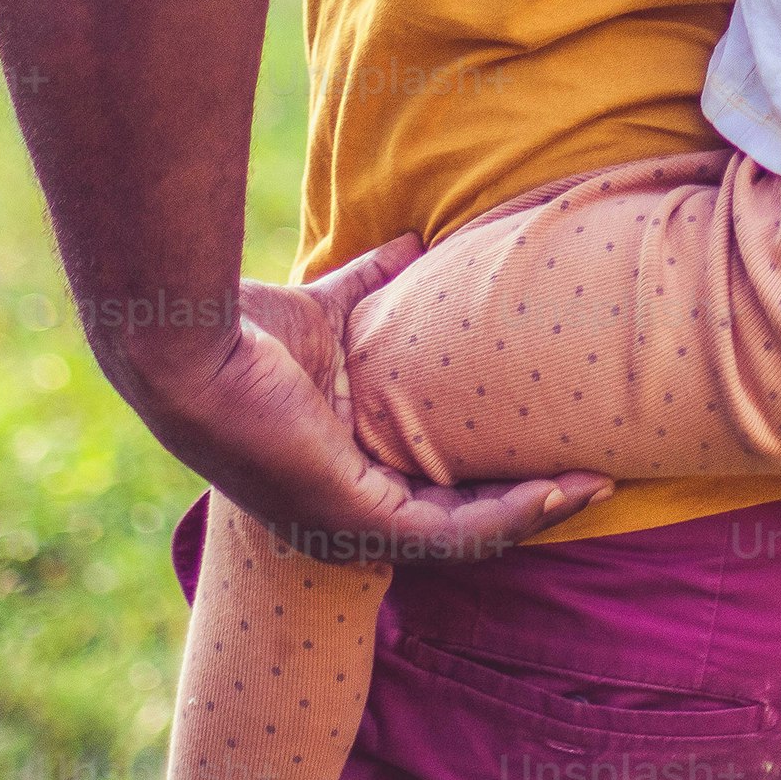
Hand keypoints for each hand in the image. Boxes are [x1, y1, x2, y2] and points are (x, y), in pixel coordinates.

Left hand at [111, 234, 612, 562]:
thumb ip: (372, 287)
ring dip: (530, 515)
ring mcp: (344, 522)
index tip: (546, 444)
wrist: (189, 345)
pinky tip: (555, 493)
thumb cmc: (237, 328)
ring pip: (459, 537)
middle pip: (452, 518)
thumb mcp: (326, 310)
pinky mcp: (351, 515)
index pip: (427, 485)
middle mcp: (341, 509)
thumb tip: (417, 242)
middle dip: (524, 502)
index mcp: (335, 467)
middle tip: (588, 475)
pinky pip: (447, 534)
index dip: (490, 473)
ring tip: (591, 487)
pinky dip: (507, 518)